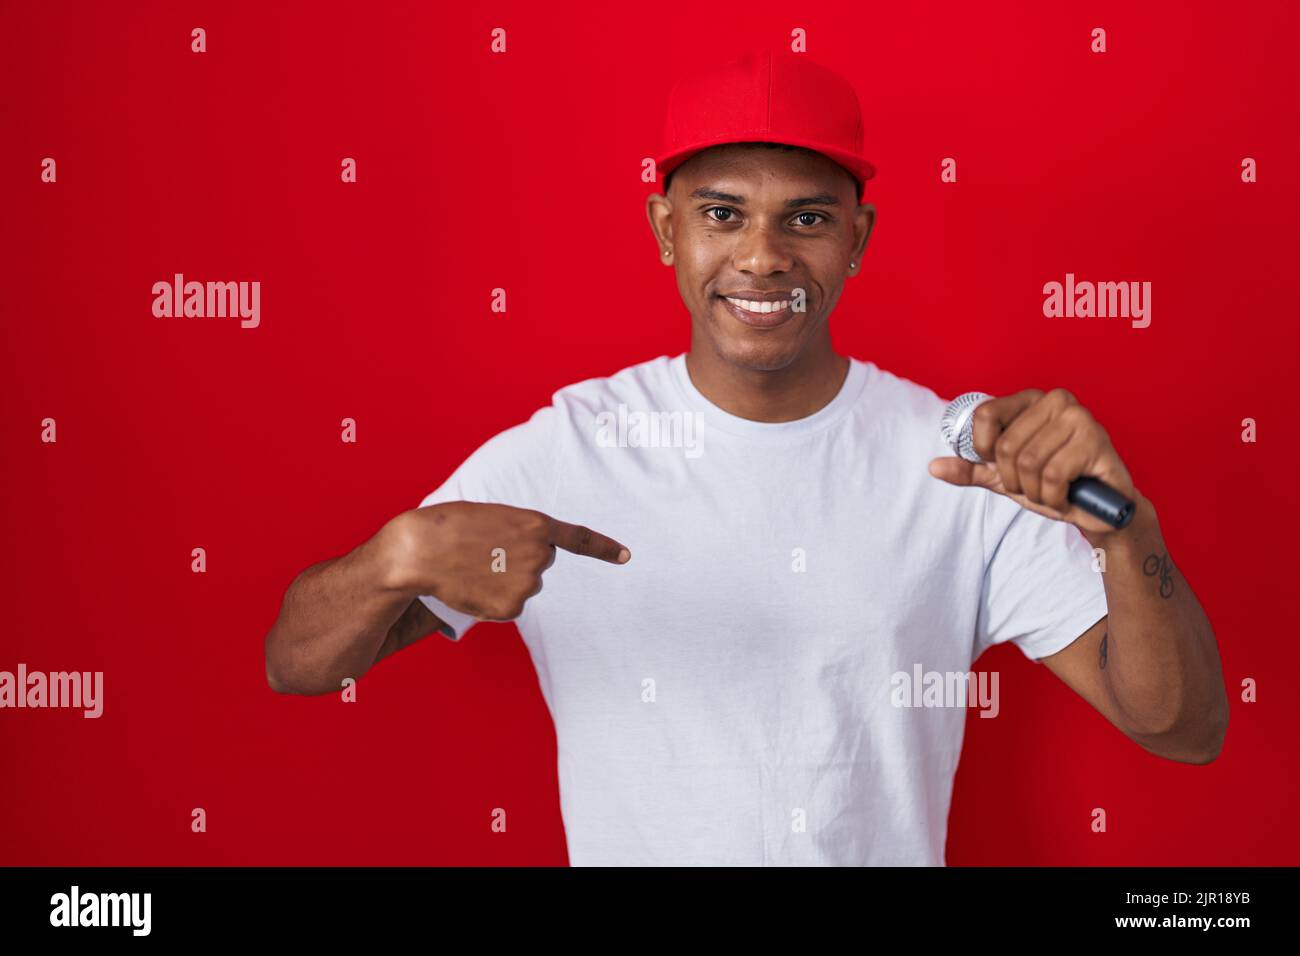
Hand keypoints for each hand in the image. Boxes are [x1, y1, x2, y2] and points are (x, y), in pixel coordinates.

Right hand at [385, 501, 630, 620]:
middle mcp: (540, 555)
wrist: (420, 551)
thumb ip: (520, 535)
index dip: (604, 547)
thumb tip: (530, 565)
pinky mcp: (513, 608)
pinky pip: (511, 605)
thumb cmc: (449, 527)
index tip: (626, 556)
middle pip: (540, 562)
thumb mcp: (494, 517)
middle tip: (486, 551)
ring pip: (525, 584)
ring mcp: (528, 583)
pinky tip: (474, 586)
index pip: (579, 538)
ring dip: (505, 579)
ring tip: (474, 567)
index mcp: (536, 524)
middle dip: (519, 558)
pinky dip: (495, 599)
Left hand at [927, 387, 1141, 539]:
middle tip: (1034, 485)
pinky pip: (1053, 475)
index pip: (984, 415)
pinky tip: (1068, 495)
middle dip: (1013, 479)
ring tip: (1053, 490)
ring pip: (1028, 463)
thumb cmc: (1054, 486)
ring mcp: (1079, 417)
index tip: (1002, 465)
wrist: (1097, 511)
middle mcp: (1055, 400)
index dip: (984, 451)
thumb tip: (933, 466)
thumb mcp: (1004, 478)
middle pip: (1005, 446)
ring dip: (1034, 491)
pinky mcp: (1096, 440)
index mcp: (1029, 400)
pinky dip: (1053, 496)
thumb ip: (971, 469)